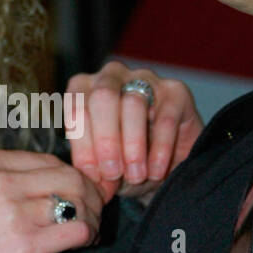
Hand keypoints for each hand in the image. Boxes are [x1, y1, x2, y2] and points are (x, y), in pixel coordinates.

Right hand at [0, 146, 103, 252]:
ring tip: (90, 230)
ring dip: (92, 216)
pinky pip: (78, 229)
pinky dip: (89, 235)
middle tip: (94, 213)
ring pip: (78, 200)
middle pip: (68, 176)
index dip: (71, 177)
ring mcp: (13, 211)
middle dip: (90, 194)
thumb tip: (54, 184)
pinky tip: (85, 243)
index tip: (80, 194)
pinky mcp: (27, 245)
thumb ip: (2, 183)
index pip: (47, 160)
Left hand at [63, 61, 203, 203]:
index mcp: (84, 87)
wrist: (164, 165)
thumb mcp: (100, 164)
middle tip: (112, 173)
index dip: (83, 144)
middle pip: (103, 97)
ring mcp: (145, 79)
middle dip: (106, 140)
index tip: (93, 175)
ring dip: (133, 144)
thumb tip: (86, 174)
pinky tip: (156, 172)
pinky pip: (165, 119)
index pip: (77, 107)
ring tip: (136, 176)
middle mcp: (112, 76)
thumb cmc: (122, 159)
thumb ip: (90, 165)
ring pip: (134, 104)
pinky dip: (159, 149)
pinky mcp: (176, 92)